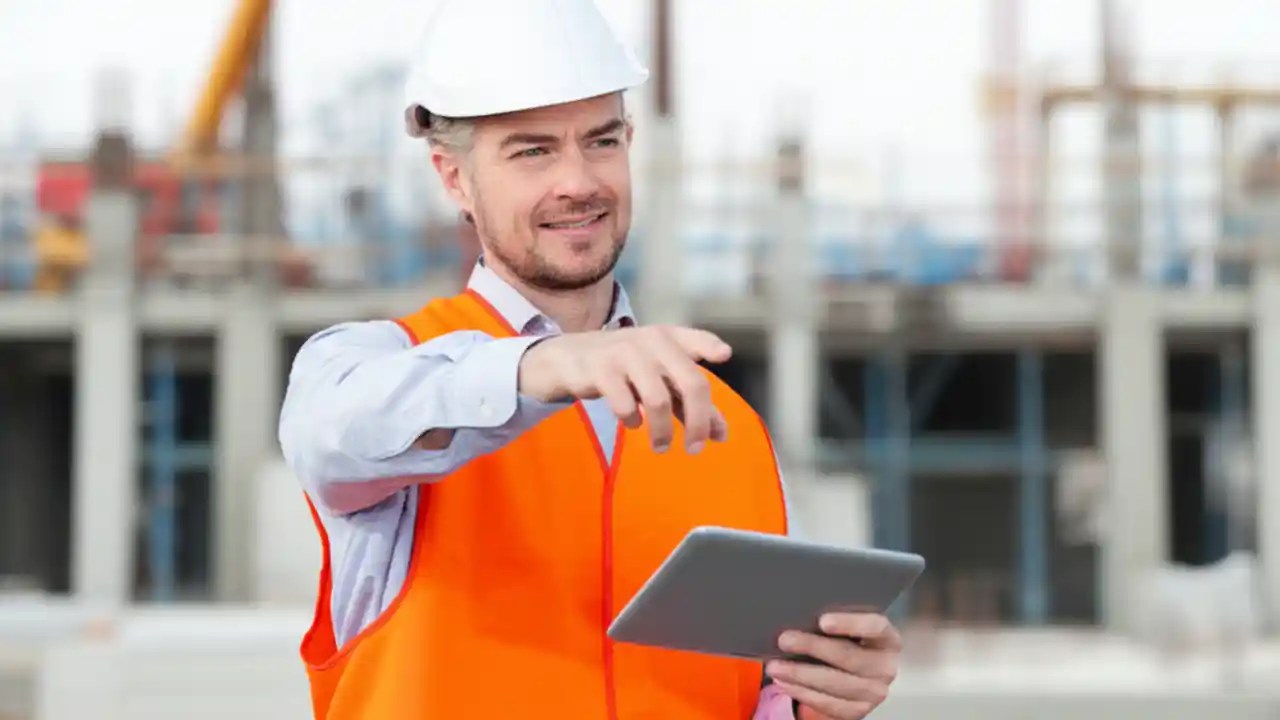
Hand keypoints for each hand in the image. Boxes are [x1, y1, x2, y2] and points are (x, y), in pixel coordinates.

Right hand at [518, 325, 732, 452]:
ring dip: (663, 430)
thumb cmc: (624, 369)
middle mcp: (652, 341)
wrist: (568, 358)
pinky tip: (632, 423)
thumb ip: (688, 399)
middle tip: (695, 448)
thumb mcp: (657, 375)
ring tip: (661, 446)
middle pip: (690, 383)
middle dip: (698, 422)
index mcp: (668, 338)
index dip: (709, 346)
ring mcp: (626, 353)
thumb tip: (721, 434)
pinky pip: (625, 404)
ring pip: (658, 400)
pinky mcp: (601, 370)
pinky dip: (632, 420)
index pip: (693, 338)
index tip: (724, 356)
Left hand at [766, 613, 899, 719]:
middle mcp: (886, 667)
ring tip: (775, 667)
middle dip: (813, 647)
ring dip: (801, 675)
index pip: (876, 626)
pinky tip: (784, 683)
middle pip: (850, 657)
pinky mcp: (859, 711)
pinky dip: (803, 693)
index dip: (850, 623)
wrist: (853, 674)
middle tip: (784, 640)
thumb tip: (799, 614)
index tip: (822, 621)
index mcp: (888, 638)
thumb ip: (832, 621)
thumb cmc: (846, 641)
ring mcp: (874, 692)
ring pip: (836, 684)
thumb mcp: (847, 628)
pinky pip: (829, 704)